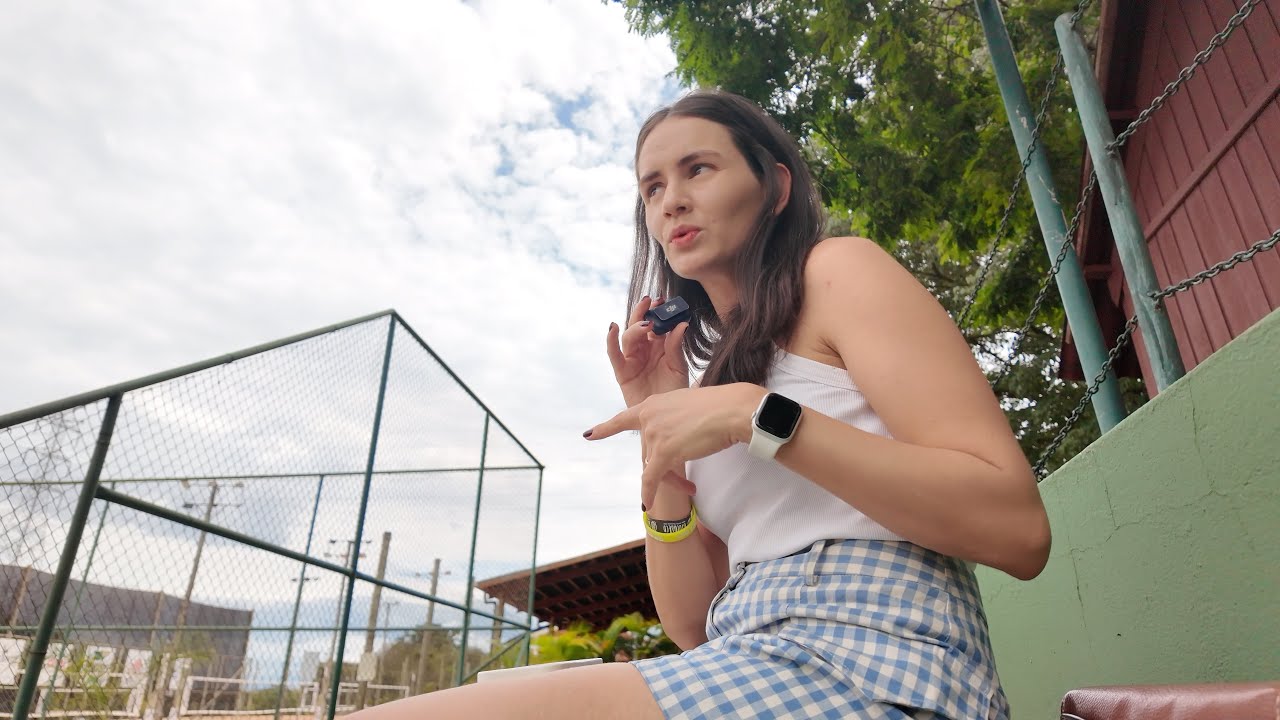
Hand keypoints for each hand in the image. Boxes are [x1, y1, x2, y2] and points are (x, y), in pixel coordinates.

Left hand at [585, 384, 763, 508]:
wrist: (732, 410)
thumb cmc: (722, 406)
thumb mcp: (690, 406)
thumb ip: (677, 418)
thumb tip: (679, 431)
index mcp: (654, 404)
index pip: (625, 419)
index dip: (606, 428)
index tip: (590, 434)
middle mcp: (649, 416)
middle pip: (648, 452)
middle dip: (664, 468)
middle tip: (685, 483)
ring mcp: (654, 433)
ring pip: (654, 466)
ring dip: (671, 481)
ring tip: (689, 489)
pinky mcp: (663, 451)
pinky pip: (651, 478)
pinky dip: (650, 492)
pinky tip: (648, 506)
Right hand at [606, 296, 689, 407]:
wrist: (666, 418)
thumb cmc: (674, 393)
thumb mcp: (679, 368)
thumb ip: (677, 347)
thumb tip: (682, 324)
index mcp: (661, 345)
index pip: (658, 323)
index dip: (659, 311)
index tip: (664, 299)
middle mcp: (645, 349)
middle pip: (640, 325)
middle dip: (644, 312)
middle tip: (652, 301)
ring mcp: (632, 359)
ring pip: (629, 336)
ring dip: (634, 326)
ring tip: (646, 323)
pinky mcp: (622, 372)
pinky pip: (614, 354)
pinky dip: (611, 340)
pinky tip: (613, 327)